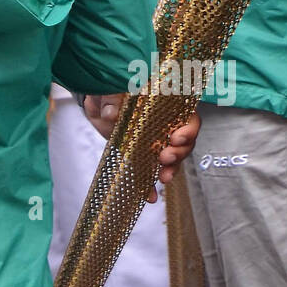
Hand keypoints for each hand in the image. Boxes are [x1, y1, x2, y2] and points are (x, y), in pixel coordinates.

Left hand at [83, 94, 200, 203]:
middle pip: (185, 139)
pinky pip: (152, 172)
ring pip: (174, 157)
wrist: (98, 104)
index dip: (188, 128)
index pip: (187, 114)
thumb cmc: (110, 92)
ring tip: (163, 177)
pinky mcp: (144, 155)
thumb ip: (110, 99)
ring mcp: (157, 141)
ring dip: (172, 169)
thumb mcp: (109, 90)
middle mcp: (167, 123)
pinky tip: (149, 196)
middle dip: (180, 152)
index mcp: (164, 102)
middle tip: (165, 157)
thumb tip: (111, 113)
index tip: (176, 138)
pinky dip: (151, 186)